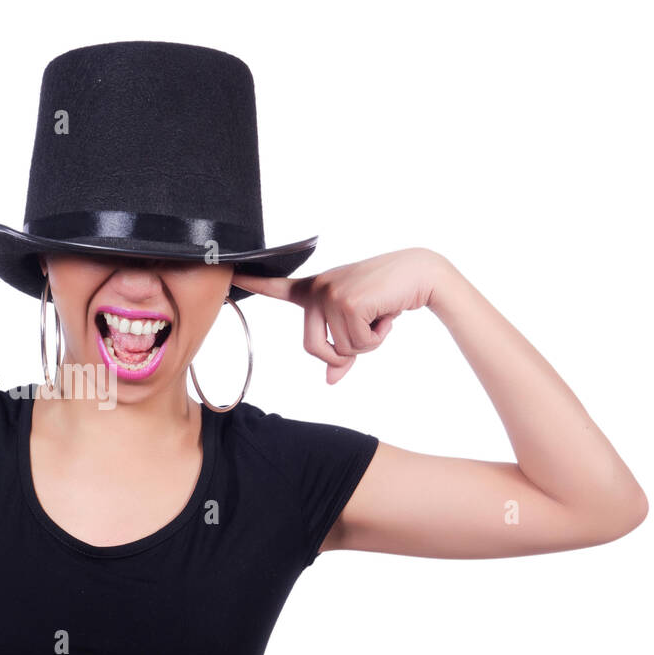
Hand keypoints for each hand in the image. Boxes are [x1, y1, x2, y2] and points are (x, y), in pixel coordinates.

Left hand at [232, 246, 452, 383]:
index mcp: (315, 289)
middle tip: (369, 333)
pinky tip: (387, 313)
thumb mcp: (360, 325)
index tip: (232, 273)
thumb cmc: (388, 297)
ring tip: (381, 315)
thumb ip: (341, 352)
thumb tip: (330, 380)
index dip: (255, 284)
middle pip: (313, 349)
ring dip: (368, 342)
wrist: (421, 274)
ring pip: (342, 349)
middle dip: (342, 355)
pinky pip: (359, 345)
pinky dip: (378, 338)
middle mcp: (317, 289)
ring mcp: (330, 295)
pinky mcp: (347, 303)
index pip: (278, 288)